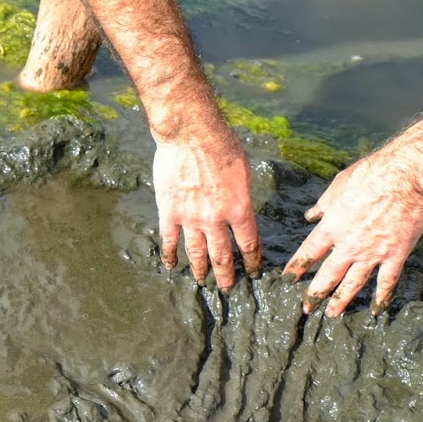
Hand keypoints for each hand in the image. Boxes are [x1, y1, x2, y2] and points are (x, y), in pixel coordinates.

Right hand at [153, 125, 262, 289]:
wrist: (189, 134)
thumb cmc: (220, 144)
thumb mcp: (243, 171)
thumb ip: (242, 196)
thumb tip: (241, 210)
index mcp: (239, 209)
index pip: (249, 244)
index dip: (251, 261)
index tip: (252, 272)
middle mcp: (216, 219)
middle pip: (222, 256)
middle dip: (226, 275)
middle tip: (228, 288)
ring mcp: (190, 218)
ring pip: (197, 253)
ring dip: (201, 270)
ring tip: (203, 282)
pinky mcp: (169, 212)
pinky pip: (169, 240)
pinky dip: (170, 256)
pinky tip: (171, 266)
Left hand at [282, 147, 422, 316]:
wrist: (407, 177)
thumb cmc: (371, 175)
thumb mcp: (339, 185)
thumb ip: (324, 204)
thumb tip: (310, 215)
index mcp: (332, 227)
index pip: (308, 252)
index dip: (296, 267)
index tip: (287, 279)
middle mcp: (349, 246)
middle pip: (327, 275)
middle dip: (315, 293)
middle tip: (307, 308)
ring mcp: (373, 254)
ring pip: (353, 284)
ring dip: (341, 301)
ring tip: (331, 315)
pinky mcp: (395, 255)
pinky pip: (386, 282)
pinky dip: (381, 298)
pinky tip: (375, 311)